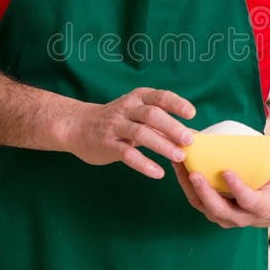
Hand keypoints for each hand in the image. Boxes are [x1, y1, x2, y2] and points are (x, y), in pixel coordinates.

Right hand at [68, 87, 194, 178]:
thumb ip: (161, 123)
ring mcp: (115, 127)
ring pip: (141, 133)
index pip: (159, 97)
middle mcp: (126, 109)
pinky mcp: (107, 145)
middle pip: (151, 114)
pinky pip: (127, 154)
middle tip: (189, 140)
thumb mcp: (137, 115)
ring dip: (162, 145)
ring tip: (179, 156)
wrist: (77, 126)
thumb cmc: (117, 121)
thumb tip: (192, 134)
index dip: (176, 103)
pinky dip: (144, 164)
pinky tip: (158, 172)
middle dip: (172, 126)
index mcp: (137, 98)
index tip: (191, 113)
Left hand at [171, 143, 269, 227]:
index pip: (248, 201)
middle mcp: (242, 217)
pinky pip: (197, 201)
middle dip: (205, 193)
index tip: (227, 172)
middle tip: (195, 173)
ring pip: (204, 207)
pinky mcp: (215, 211)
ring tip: (180, 166)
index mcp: (262, 208)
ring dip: (189, 188)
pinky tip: (180, 167)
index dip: (237, 189)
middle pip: (220, 210)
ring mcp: (226, 216)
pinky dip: (186, 186)